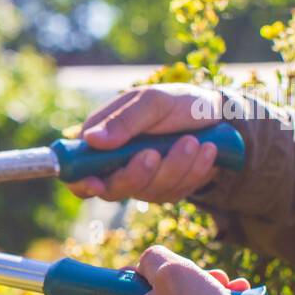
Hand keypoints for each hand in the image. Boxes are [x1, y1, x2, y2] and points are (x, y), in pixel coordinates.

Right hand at [66, 83, 226, 202]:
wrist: (217, 116)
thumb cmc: (179, 103)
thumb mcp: (153, 101)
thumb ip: (124, 120)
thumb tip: (92, 140)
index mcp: (100, 141)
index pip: (77, 171)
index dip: (81, 182)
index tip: (96, 183)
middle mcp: (115, 164)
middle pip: (112, 189)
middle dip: (136, 174)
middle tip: (154, 153)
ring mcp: (140, 180)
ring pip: (147, 192)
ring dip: (174, 167)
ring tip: (195, 141)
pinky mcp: (164, 189)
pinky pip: (173, 193)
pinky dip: (192, 172)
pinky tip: (206, 151)